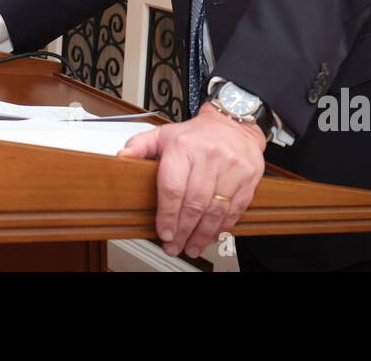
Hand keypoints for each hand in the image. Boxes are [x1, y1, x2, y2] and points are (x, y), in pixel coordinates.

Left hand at [116, 103, 266, 258]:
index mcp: (184, 147)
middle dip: (183, 230)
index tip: (163, 233)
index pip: (173, 187)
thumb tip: (122, 158)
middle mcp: (209, 156)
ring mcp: (231, 168)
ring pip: (215, 210)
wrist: (233, 123)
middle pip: (194, 203)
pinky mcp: (248, 178)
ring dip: (202, 234)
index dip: (167, 215)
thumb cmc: (196, 135)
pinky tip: (212, 236)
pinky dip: (222, 227)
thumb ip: (140, 146)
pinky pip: (235, 209)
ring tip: (192, 247)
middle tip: (175, 246)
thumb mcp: (164, 134)